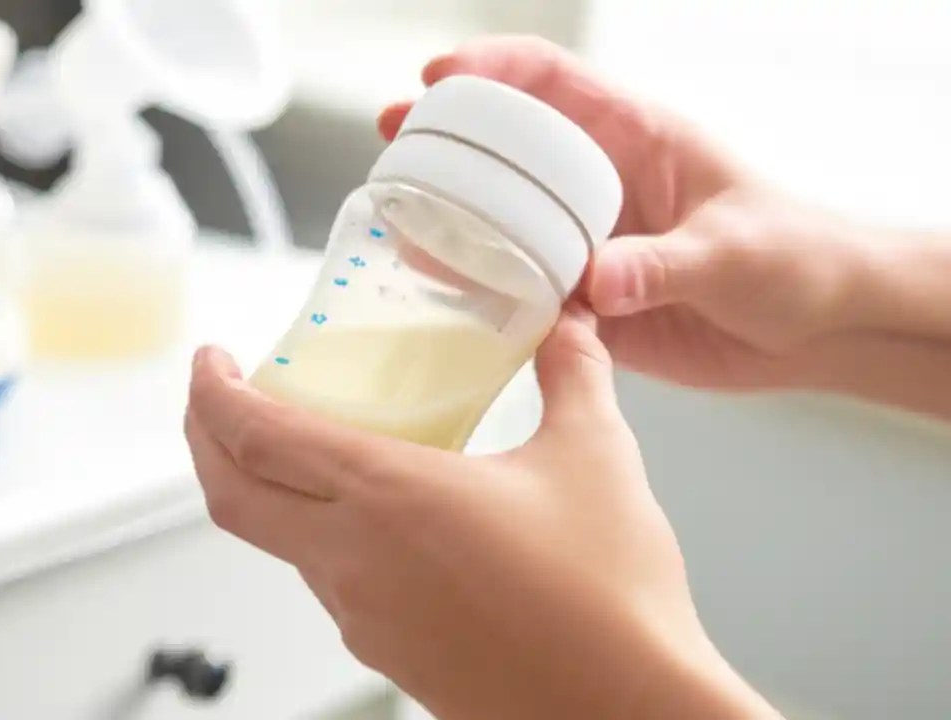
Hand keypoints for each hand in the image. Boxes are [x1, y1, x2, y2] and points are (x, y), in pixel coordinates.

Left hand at [185, 308, 776, 718]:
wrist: (626, 713)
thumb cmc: (610, 600)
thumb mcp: (595, 457)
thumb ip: (573, 374)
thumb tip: (569, 324)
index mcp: (387, 497)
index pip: (255, 436)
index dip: (212, 392)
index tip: (210, 360)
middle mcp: (353, 560)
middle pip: (232, 496)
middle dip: (205, 439)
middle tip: (217, 399)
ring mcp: (362, 616)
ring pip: (281, 542)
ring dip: (270, 490)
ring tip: (310, 447)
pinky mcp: (385, 654)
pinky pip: (329, 583)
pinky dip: (321, 537)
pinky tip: (375, 518)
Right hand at [380, 37, 950, 417]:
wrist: (816, 329)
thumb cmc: (795, 258)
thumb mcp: (736, 251)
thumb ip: (664, 264)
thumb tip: (596, 281)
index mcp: (636, 136)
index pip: (552, 79)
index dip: (492, 66)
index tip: (438, 76)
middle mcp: (599, 182)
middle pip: (507, 142)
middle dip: (445, 134)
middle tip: (392, 140)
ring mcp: (586, 239)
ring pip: (502, 215)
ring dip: (448, 210)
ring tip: (394, 216)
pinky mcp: (584, 298)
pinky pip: (519, 285)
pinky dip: (477, 285)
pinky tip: (437, 286)